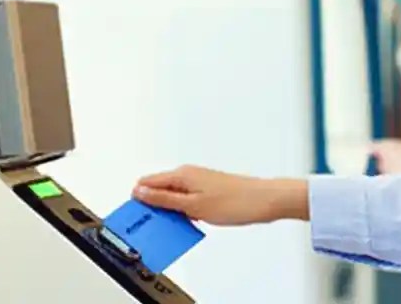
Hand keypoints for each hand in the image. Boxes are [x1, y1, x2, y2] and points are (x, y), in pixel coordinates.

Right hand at [134, 165, 308, 225]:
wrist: (264, 200)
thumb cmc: (235, 201)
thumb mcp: (193, 205)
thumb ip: (164, 199)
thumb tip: (140, 192)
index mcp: (181, 175)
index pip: (146, 182)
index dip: (138, 199)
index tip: (137, 216)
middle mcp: (188, 175)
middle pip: (159, 190)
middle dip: (154, 207)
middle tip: (158, 226)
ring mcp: (198, 183)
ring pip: (173, 197)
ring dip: (171, 212)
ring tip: (178, 226)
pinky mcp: (207, 191)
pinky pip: (187, 202)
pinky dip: (185, 213)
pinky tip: (191, 223)